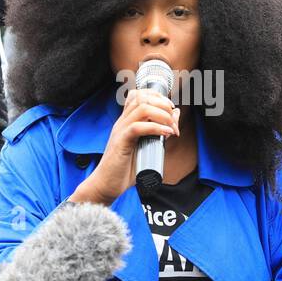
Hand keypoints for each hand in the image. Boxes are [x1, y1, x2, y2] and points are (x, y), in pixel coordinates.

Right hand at [69, 87, 178, 205]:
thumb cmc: (124, 170)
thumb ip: (159, 132)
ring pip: (142, 108)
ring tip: (171, 128)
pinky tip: (165, 134)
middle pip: (142, 97)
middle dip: (163, 105)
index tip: (170, 109)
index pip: (139, 94)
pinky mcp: (121, 142)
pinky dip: (155, 127)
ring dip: (162, 115)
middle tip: (173, 121)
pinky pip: (138, 127)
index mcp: (126, 121)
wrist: (106, 185)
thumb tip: (174, 115)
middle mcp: (122, 122)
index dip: (157, 96)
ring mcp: (120, 131)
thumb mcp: (147, 147)